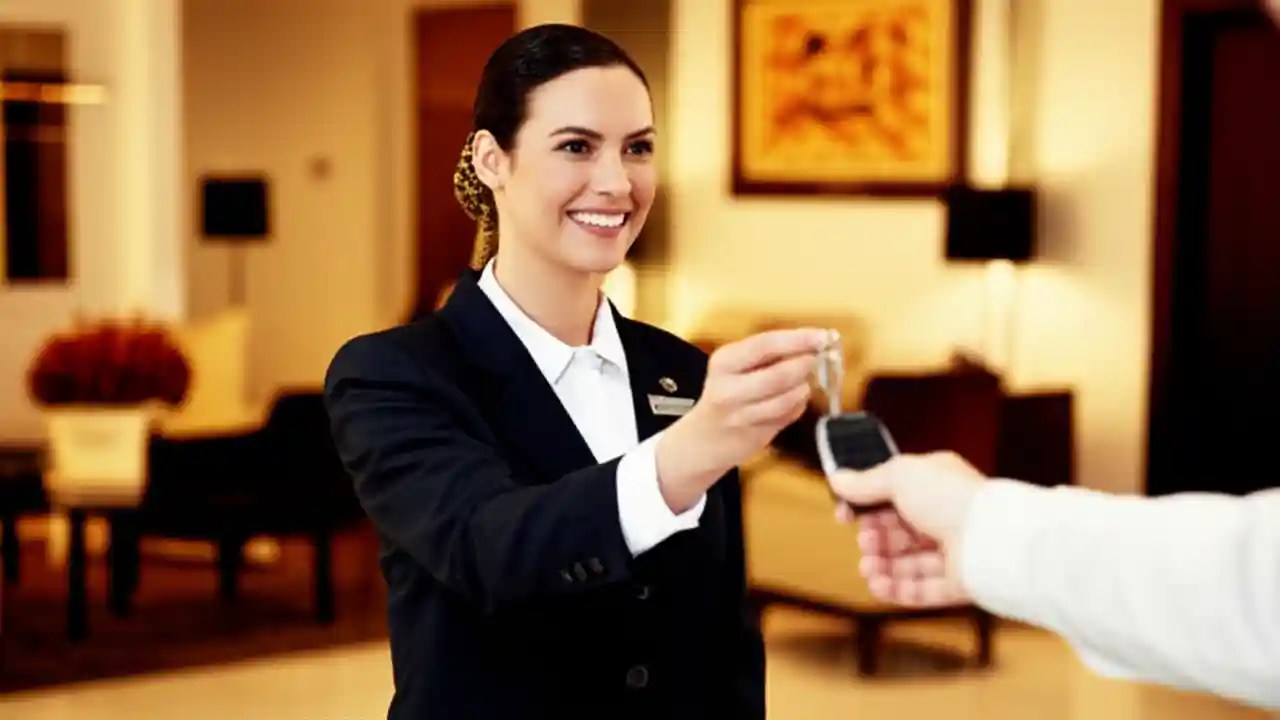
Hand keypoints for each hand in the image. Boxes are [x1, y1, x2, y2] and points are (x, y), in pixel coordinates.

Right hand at [656, 328, 827, 509]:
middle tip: (816, 359)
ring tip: (802, 382)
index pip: (765, 345)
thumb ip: (768, 354)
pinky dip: (798, 405)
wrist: (702, 438)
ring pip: (788, 399)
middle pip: (779, 375)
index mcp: (724, 363)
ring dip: (803, 388)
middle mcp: (728, 389)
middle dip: (804, 365)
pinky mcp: (755, 436)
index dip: (798, 339)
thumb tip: (811, 342)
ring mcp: (741, 416)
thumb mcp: (734, 366)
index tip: (822, 335)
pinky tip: (792, 401)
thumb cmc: (726, 393)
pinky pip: (789, 415)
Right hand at [827, 452, 985, 606]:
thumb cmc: (950, 496)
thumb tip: (837, 480)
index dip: (868, 507)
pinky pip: (922, 590)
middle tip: (865, 542)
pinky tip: (877, 585)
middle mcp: (946, 518)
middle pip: (900, 533)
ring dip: (882, 566)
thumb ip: (865, 482)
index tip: (846, 515)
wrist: (992, 536)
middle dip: (876, 539)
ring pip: (909, 564)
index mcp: (936, 485)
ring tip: (867, 568)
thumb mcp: (899, 476)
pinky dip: (897, 589)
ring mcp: (954, 553)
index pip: (895, 497)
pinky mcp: (959, 584)